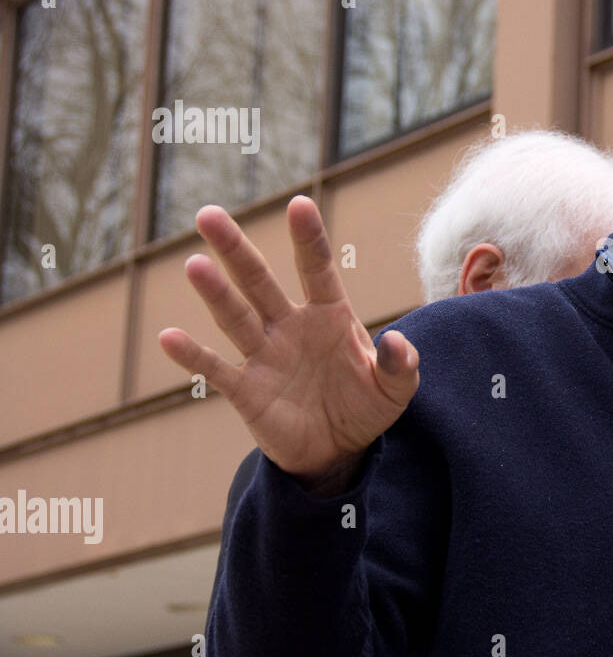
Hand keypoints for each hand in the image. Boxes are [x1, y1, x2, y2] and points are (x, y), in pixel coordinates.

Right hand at [159, 196, 418, 491]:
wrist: (339, 451)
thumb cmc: (367, 407)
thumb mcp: (396, 389)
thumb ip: (400, 364)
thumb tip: (396, 342)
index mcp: (330, 315)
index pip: (316, 269)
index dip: (308, 239)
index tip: (299, 205)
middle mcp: (291, 326)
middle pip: (258, 281)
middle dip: (236, 249)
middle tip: (208, 214)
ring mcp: (265, 355)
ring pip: (235, 317)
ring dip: (215, 293)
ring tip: (195, 265)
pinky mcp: (245, 390)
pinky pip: (216, 369)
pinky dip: (193, 356)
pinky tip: (169, 337)